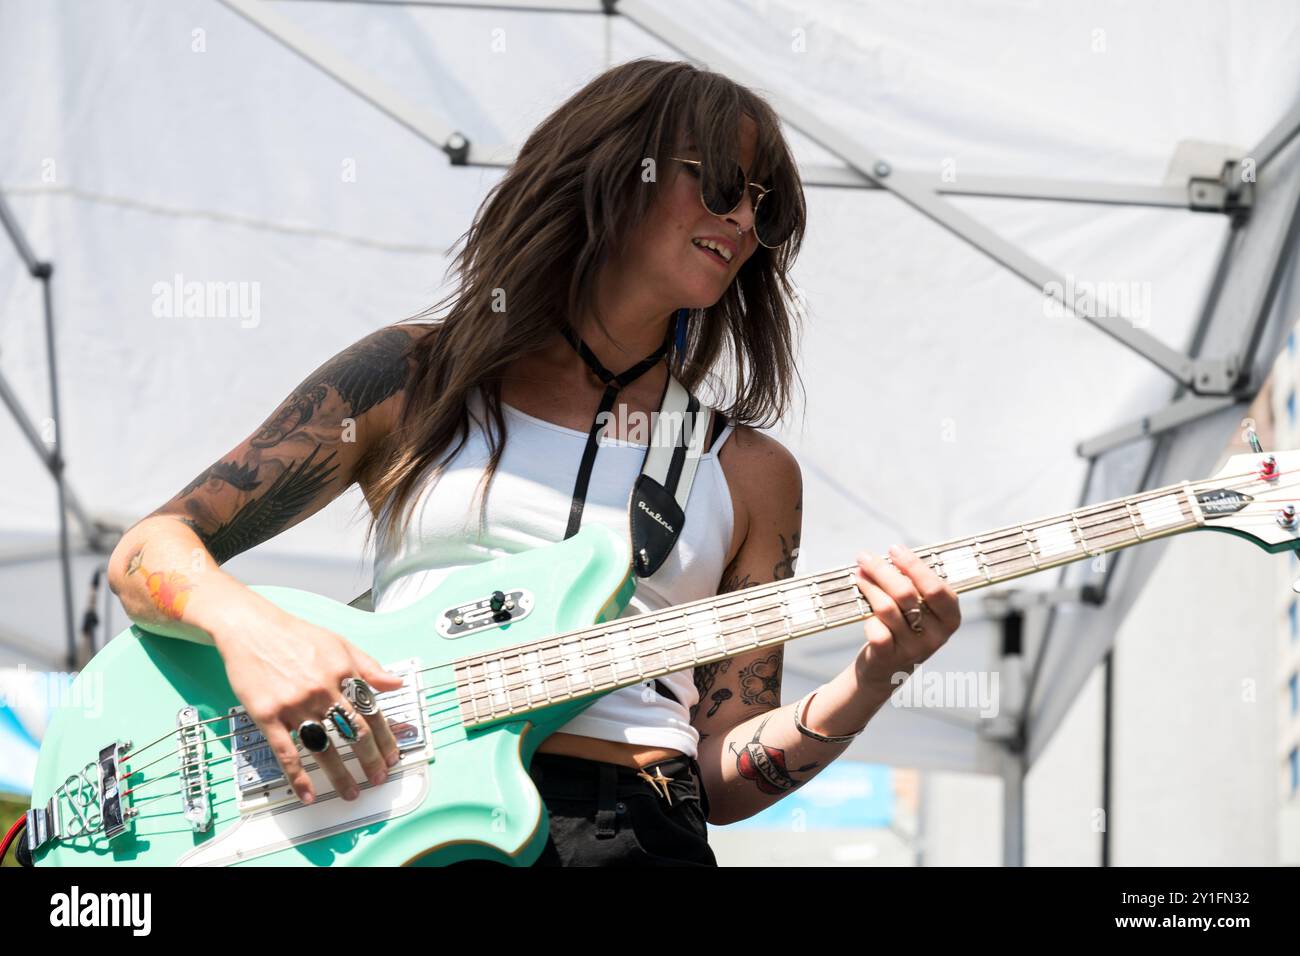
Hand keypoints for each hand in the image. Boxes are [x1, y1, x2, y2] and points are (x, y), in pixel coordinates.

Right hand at [213, 602, 406, 804]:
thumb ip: (369, 666)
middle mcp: (322, 689)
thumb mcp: (339, 643)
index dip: (385, 738)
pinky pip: (286, 752)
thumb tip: (396, 683)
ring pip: (324, 747)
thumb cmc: (295, 636)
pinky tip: (308, 794)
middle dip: (370, 760)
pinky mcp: (268, 715)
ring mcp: (295, 704)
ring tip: (351, 792)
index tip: (392, 755)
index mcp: (343, 672)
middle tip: (378, 778)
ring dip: (340, 775)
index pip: (372, 712)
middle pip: (354, 732)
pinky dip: (299, 777)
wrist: (251, 629)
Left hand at [852, 544, 961, 688]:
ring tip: (859, 574)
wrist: (888, 670)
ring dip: (869, 586)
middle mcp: (936, 636)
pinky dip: (867, 616)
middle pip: (907, 593)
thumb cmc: (905, 629)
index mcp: (950, 619)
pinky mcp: (890, 657)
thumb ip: (915, 585)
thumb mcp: (921, 610)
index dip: (914, 565)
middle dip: (882, 570)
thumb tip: (892, 555)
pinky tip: (863, 608)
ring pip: (886, 607)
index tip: (895, 549)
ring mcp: (913, 648)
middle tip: (865, 557)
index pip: (936, 588)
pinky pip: (875, 628)